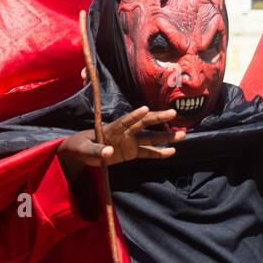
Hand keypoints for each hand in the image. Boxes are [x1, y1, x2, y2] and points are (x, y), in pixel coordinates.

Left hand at [57, 107, 183, 167]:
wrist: (81, 153)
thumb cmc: (80, 147)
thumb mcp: (84, 149)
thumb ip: (96, 150)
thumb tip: (108, 152)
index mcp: (110, 128)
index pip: (124, 121)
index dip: (134, 115)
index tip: (145, 109)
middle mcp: (123, 132)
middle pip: (142, 124)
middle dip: (157, 118)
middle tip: (172, 113)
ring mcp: (129, 141)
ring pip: (150, 137)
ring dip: (165, 137)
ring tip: (182, 135)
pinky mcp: (131, 152)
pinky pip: (147, 152)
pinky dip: (158, 152)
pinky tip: (171, 152)